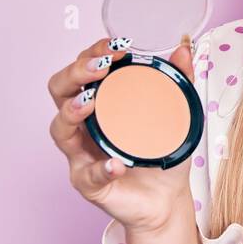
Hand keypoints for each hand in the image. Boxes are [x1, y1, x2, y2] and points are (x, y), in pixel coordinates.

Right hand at [47, 35, 197, 233]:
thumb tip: (183, 50)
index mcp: (98, 104)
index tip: (116, 47)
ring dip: (72, 111)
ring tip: (90, 102)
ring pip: (60, 130)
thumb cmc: (161, 152)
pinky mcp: (89, 184)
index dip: (91, 54)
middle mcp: (83, 126)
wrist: (167, 197)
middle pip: (59, 91)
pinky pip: (88, 175)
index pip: (81, 70)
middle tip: (100, 67)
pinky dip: (102, 168)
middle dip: (74, 73)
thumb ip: (177, 81)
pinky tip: (116, 163)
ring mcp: (81, 155)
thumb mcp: (175, 114)